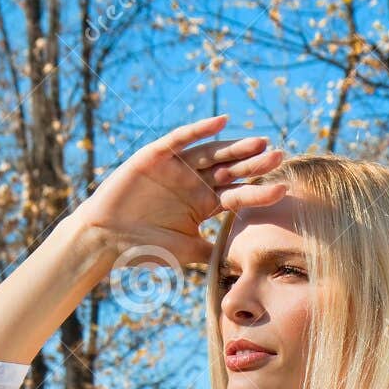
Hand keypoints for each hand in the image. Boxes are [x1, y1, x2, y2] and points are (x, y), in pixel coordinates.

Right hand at [74, 113, 287, 268]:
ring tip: (259, 143)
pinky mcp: (156, 156)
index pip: (237, 196)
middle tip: (280, 157)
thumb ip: (211, 253)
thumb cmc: (143, 248)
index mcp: (203, 204)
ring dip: (234, 147)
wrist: (105, 239)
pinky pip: (181, 139)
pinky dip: (200, 130)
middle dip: (254, 164)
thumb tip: (240, 266)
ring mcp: (176, 168)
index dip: (258, 192)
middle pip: (230, 170)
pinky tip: (222, 123)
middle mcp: (193, 183)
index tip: (283, 189)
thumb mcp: (185, 253)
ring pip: (211, 153)